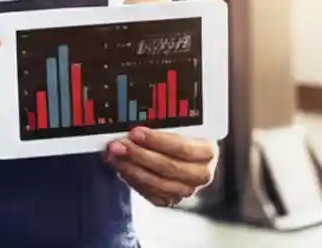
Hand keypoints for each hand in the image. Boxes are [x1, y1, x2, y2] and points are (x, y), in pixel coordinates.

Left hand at [102, 127, 218, 207]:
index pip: (183, 148)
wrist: (187, 154)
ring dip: (132, 169)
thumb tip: (134, 120)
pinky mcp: (171, 200)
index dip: (157, 140)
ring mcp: (187, 190)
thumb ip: (163, 121)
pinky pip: (151, 194)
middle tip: (119, 145)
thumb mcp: (179, 123)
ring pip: (159, 184)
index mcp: (207, 151)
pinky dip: (133, 181)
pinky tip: (121, 167)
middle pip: (169, 167)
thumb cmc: (182, 134)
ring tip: (114, 156)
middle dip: (140, 155)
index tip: (135, 132)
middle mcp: (201, 174)